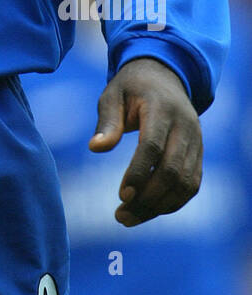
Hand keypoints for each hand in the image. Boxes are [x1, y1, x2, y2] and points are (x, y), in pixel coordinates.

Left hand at [89, 56, 201, 226]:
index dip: (139, 173)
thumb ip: (107, 121)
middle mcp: (185, 125)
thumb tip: (96, 148)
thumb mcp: (113, 94)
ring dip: (159, 206)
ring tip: (129, 218)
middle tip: (120, 216)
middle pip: (173, 170)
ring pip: (186, 183)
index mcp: (162, 108)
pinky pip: (192, 184)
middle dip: (148, 198)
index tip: (121, 195)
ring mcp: (196, 140)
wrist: (164, 76)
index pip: (153, 146)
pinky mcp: (199, 153)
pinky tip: (149, 211)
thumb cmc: (131, 88)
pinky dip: (173, 202)